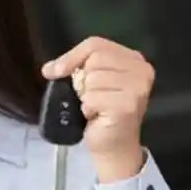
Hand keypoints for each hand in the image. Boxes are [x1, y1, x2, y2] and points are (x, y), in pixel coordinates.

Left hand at [42, 35, 150, 181]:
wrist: (113, 145)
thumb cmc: (100, 111)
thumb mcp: (88, 81)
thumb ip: (74, 67)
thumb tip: (49, 69)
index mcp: (133, 59)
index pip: (95, 44)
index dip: (72, 56)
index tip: (55, 71)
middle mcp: (141, 70)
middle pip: (95, 60)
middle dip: (83, 80)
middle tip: (90, 97)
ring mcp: (137, 88)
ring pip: (93, 79)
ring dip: (86, 97)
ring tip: (96, 107)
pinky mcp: (128, 105)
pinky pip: (92, 98)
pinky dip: (88, 108)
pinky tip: (97, 115)